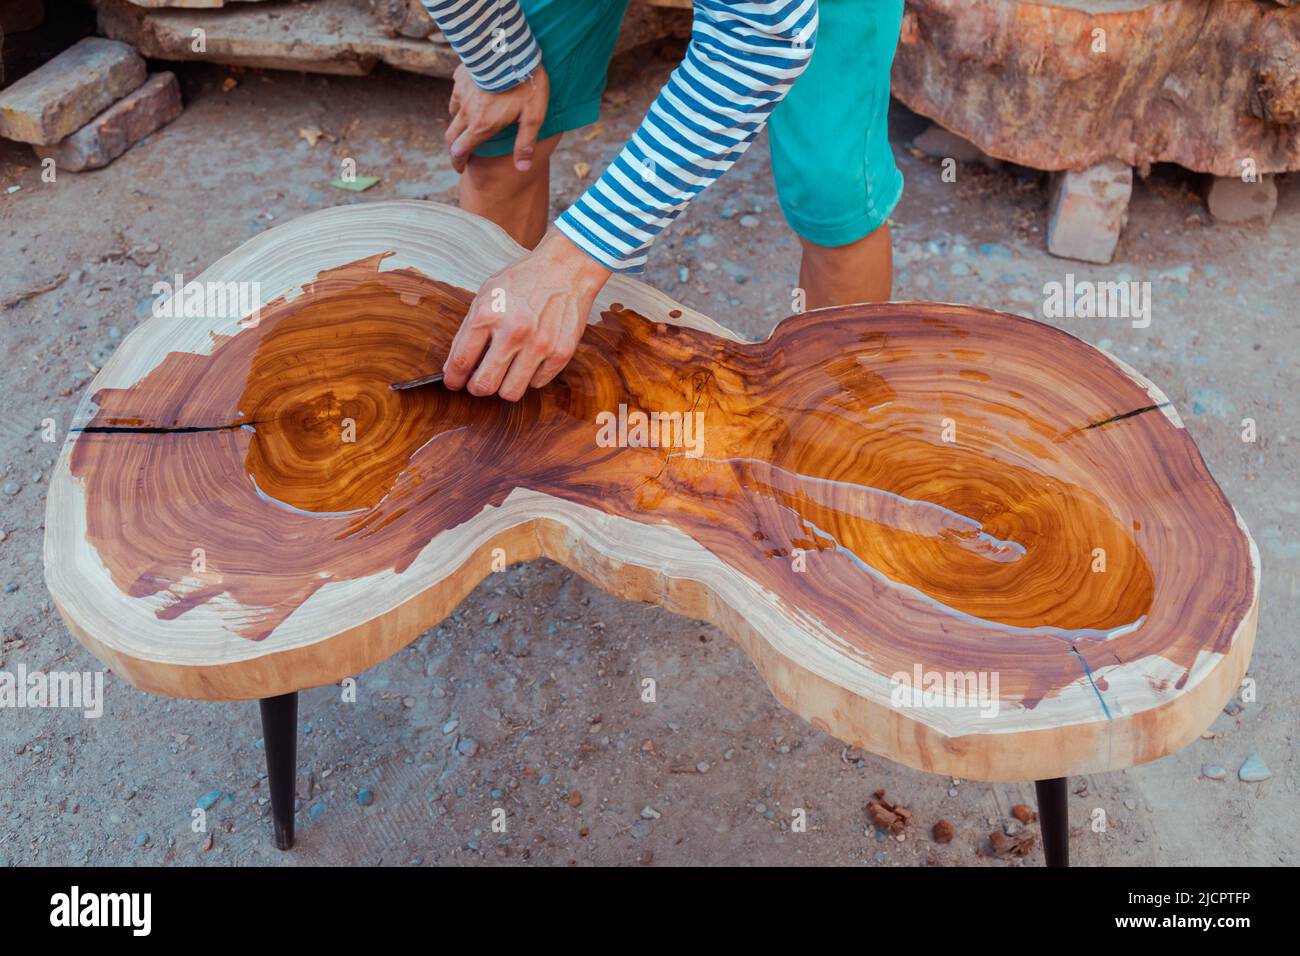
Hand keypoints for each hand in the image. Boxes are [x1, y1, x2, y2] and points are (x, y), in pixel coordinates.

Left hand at [443, 229, 611, 400]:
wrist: (567, 268)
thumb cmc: (524, 280)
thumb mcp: (487, 294)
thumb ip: (469, 329)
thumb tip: (454, 367)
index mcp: (489, 314)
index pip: (461, 361)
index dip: (454, 379)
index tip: (454, 383)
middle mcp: (514, 332)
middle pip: (484, 385)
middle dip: (477, 388)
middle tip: (478, 382)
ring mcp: (540, 344)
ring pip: (511, 392)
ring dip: (504, 386)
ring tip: (506, 372)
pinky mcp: (561, 353)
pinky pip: (537, 383)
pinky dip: (531, 376)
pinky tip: (531, 359)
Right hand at [445, 62, 549, 173]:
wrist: (509, 47)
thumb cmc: (525, 83)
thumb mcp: (532, 115)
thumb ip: (525, 142)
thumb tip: (522, 168)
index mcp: (481, 125)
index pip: (460, 150)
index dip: (458, 162)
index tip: (460, 167)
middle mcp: (466, 111)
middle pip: (451, 136)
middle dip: (454, 149)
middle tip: (459, 155)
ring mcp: (461, 92)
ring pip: (453, 114)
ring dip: (458, 124)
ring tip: (468, 126)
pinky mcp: (460, 76)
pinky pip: (457, 93)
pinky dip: (461, 101)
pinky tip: (471, 97)